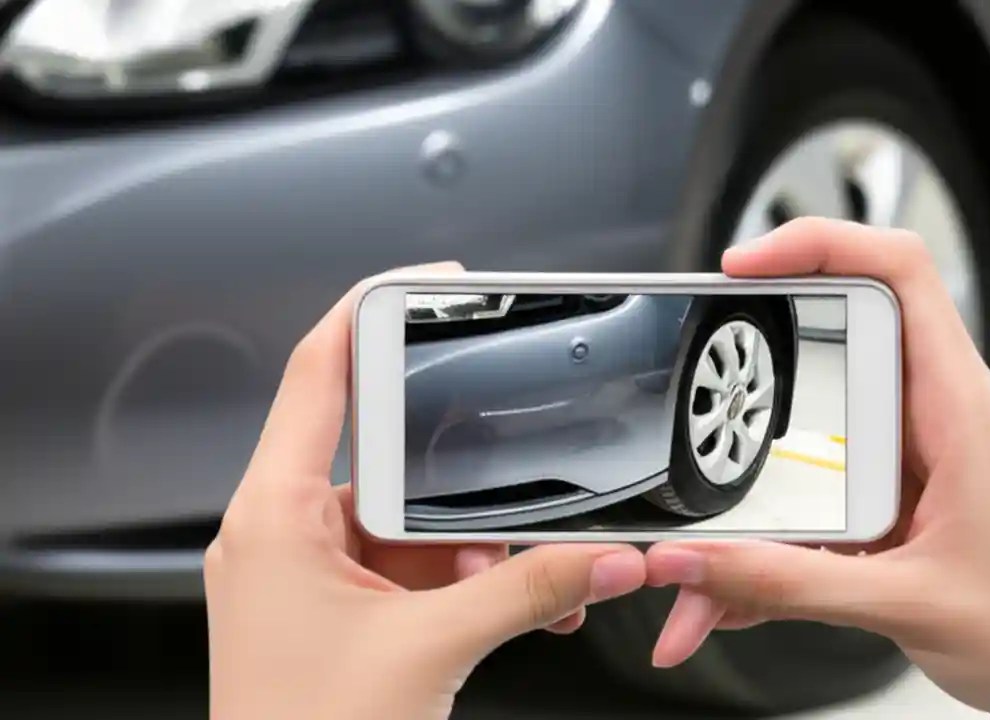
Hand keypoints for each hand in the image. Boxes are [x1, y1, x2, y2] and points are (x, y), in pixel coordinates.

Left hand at [204, 263, 645, 719]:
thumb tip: (608, 556)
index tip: (431, 285)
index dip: (371, 310)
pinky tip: (511, 601)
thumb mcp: (432, 651)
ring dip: (473, 542)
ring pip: (410, 518)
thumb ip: (531, 592)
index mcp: (274, 517)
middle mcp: (284, 534)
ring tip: (521, 572)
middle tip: (514, 471)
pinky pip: (414, 568)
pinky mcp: (342, 611)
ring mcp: (312, 575)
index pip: (319, 374)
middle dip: (462, 472)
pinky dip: (464, 579)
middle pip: (385, 450)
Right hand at [644, 219, 989, 719]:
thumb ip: (787, 585)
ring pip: (811, 419)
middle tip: (703, 363)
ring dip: (751, 464)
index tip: (744, 265)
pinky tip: (734, 587)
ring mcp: (908, 453)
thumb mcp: (903, 604)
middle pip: (836, 330)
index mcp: (957, 409)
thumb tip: (694, 563)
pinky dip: (764, 533)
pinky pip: (811, 487)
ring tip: (703, 511)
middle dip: (760, 345)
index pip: (898, 271)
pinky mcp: (888, 495)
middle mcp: (932, 415)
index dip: (818, 242)